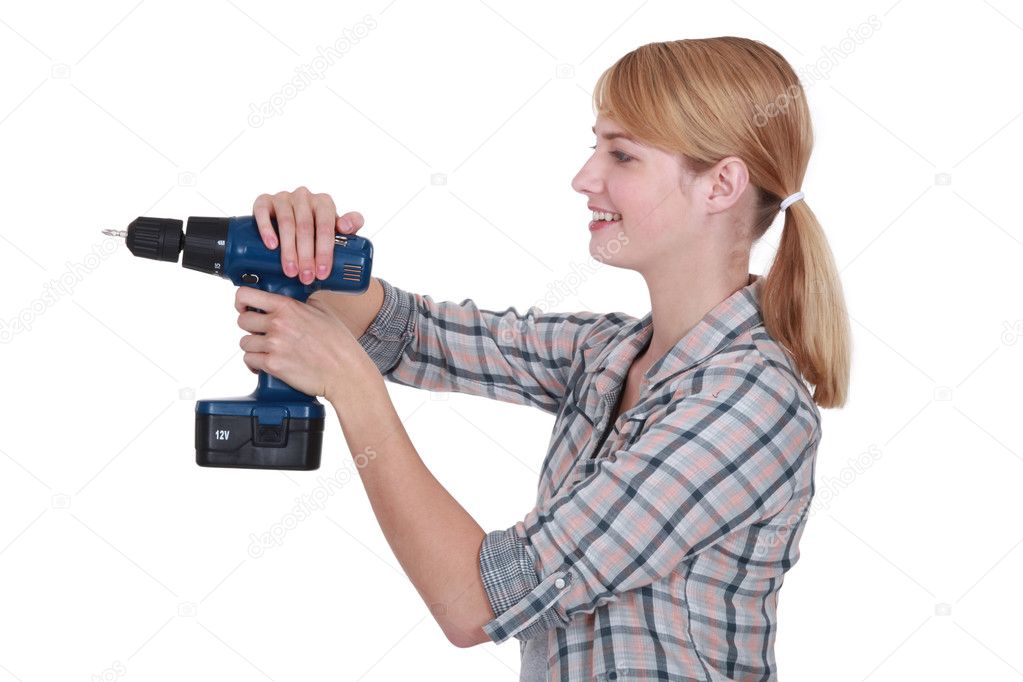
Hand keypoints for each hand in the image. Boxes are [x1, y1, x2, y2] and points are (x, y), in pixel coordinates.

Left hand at [235, 287, 378, 403]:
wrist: (345, 372)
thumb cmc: (339, 344)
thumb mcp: (323, 312)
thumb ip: (301, 304)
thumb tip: (289, 302)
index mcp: (288, 307)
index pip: (246, 295)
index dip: (241, 301)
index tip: (245, 307)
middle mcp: (278, 323)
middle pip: (242, 320)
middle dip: (251, 327)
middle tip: (262, 333)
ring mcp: (274, 344)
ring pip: (244, 342)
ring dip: (254, 347)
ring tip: (268, 350)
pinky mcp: (273, 365)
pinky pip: (250, 361)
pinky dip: (256, 363)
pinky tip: (266, 363)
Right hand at [252, 187, 364, 284]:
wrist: (293, 224)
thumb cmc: (318, 228)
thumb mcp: (337, 229)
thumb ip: (352, 224)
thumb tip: (347, 227)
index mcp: (323, 203)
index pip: (325, 226)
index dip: (324, 251)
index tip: (322, 272)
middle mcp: (304, 196)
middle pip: (305, 227)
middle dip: (306, 256)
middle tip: (306, 277)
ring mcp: (283, 197)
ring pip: (286, 223)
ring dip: (288, 250)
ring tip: (291, 271)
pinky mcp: (264, 201)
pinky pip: (262, 212)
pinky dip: (266, 229)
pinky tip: (271, 245)